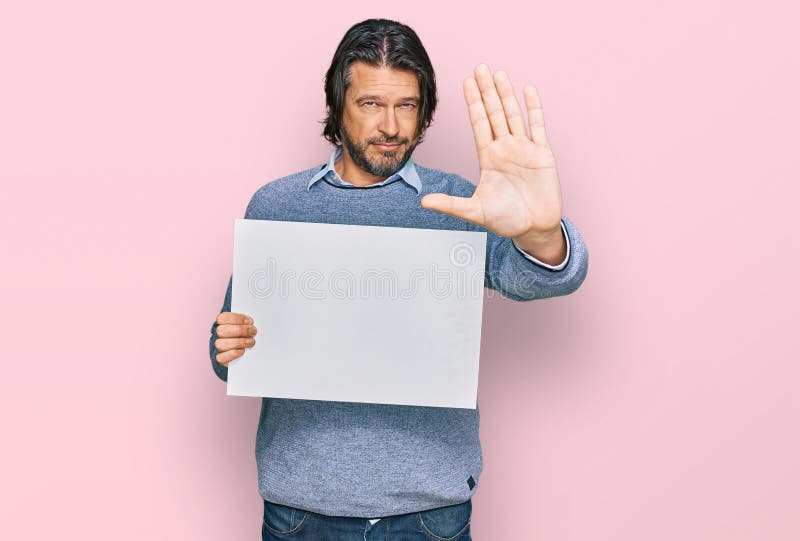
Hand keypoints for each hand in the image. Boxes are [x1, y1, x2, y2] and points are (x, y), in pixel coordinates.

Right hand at [214, 312, 256, 366]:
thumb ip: (246, 323)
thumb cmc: (244, 337)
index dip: (237, 318)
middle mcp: (217, 336)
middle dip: (240, 330)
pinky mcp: (219, 360)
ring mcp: (217, 348)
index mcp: (221, 324)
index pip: (223, 318)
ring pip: (220, 344)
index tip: (250, 321)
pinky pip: (221, 357)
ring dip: (238, 342)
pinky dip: (233, 353)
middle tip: (253, 332)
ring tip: (251, 342)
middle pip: (221, 331)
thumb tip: (252, 323)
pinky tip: (243, 350)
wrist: (242, 356)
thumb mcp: (245, 327)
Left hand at [421, 64, 564, 255]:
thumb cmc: (506, 221)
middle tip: (479, 67)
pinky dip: (534, 108)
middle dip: (486, 91)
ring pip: (513, 114)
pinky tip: (528, 90)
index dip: (472, 103)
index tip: (466, 83)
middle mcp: (505, 149)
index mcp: (488, 158)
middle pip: (493, 113)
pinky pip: (537, 126)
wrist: (534, 229)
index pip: (478, 124)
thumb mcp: (475, 211)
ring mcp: (524, 149)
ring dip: (506, 94)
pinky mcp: (543, 154)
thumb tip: (423, 201)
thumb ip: (450, 204)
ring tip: (498, 73)